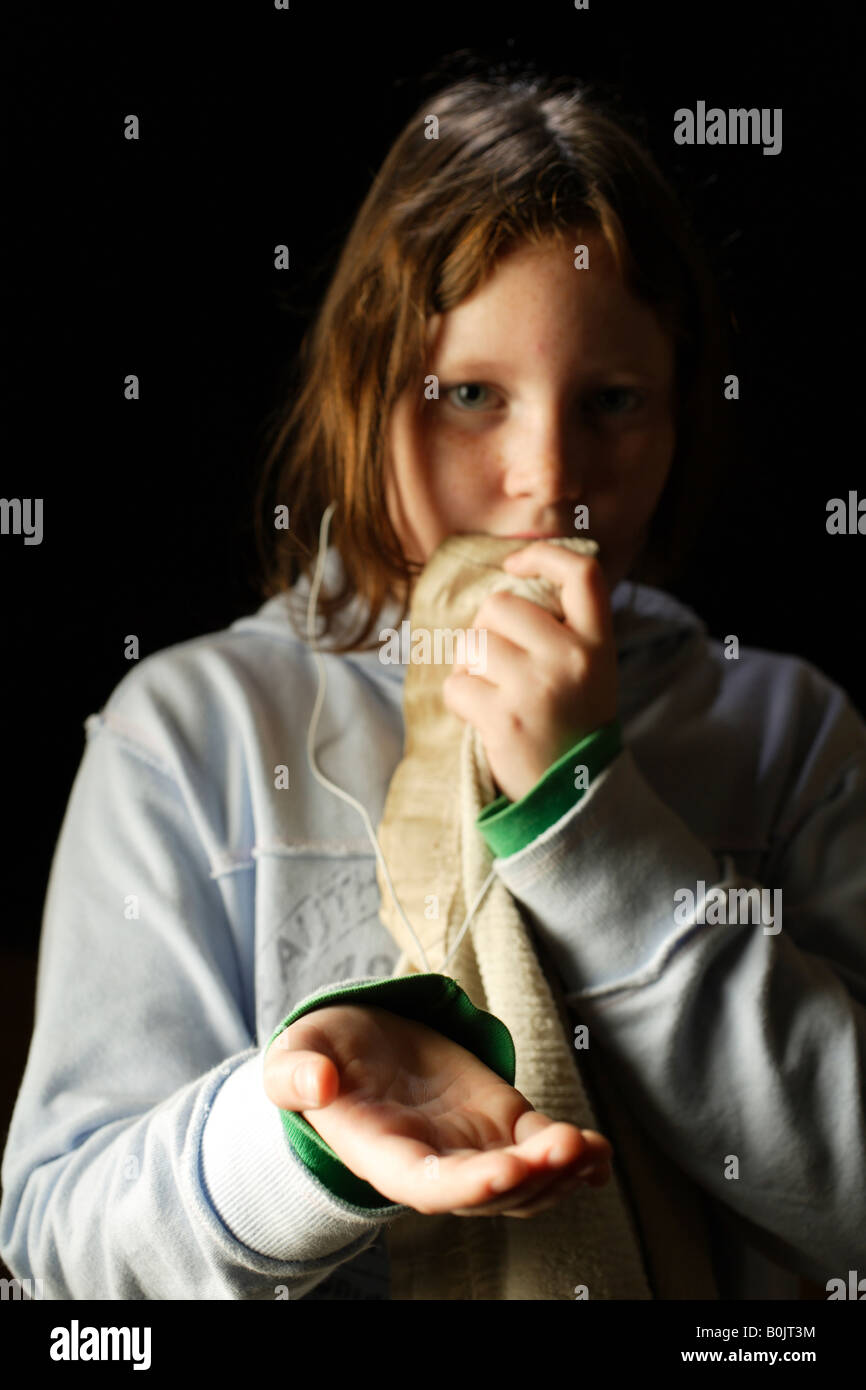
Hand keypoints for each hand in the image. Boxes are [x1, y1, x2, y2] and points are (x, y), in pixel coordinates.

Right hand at [264, 1003, 611, 1217]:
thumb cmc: (323, 1054)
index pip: (430, 1185)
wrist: (358, 1045)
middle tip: (566, 1149)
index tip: (507, 1168)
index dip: (469, 1184)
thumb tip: (315, 1083)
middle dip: (531, 1179)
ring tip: (589, 1149)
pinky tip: (600, 1152)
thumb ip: (296, 1072)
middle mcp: (435, 1164)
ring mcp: (475, 1147)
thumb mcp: (297, 1054)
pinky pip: (544, 1150)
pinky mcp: (503, 1121)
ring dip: (561, 1173)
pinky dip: (576, 1157)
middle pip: (488, 1192)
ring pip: (526, 1182)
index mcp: (384, 1154)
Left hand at [442, 542, 616, 802]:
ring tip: (492, 693)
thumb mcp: (590, 672)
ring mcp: (537, 688)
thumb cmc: (572, 727)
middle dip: (486, 630)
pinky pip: (455, 684)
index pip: (583, 574)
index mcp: (598, 644)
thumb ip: (563, 630)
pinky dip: (459, 699)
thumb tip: (508, 581)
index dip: (543, 555)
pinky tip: (482, 717)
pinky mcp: (504, 718)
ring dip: (469, 666)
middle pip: (500, 605)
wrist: (576, 799)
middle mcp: (572, 659)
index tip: (515, 565)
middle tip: (500, 666)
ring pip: (471, 643)